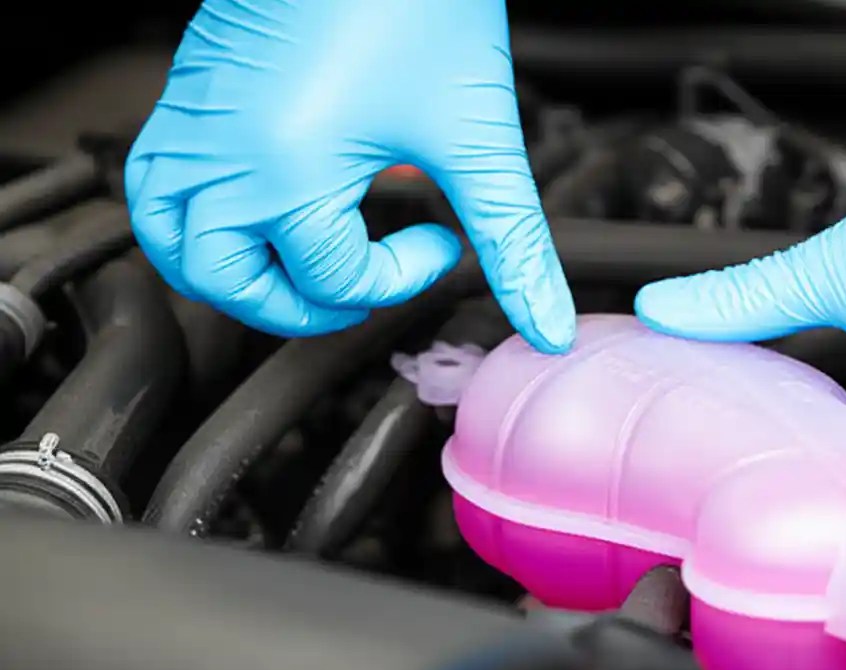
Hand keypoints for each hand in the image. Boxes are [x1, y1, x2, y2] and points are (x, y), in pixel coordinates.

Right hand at [125, 0, 574, 349]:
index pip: (332, 281)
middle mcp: (224, 151)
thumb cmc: (417, 2)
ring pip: (172, 241)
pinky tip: (253, 210)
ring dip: (232, 275)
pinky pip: (156, 182)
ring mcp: (196, 123)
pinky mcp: (188, 95)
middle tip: (358, 287)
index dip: (400, 279)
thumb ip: (512, 240)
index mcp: (288, 166)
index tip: (440, 242)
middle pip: (229, 284)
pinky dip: (194, 218)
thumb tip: (546, 320)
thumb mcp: (474, 138)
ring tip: (297, 267)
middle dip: (300, 307)